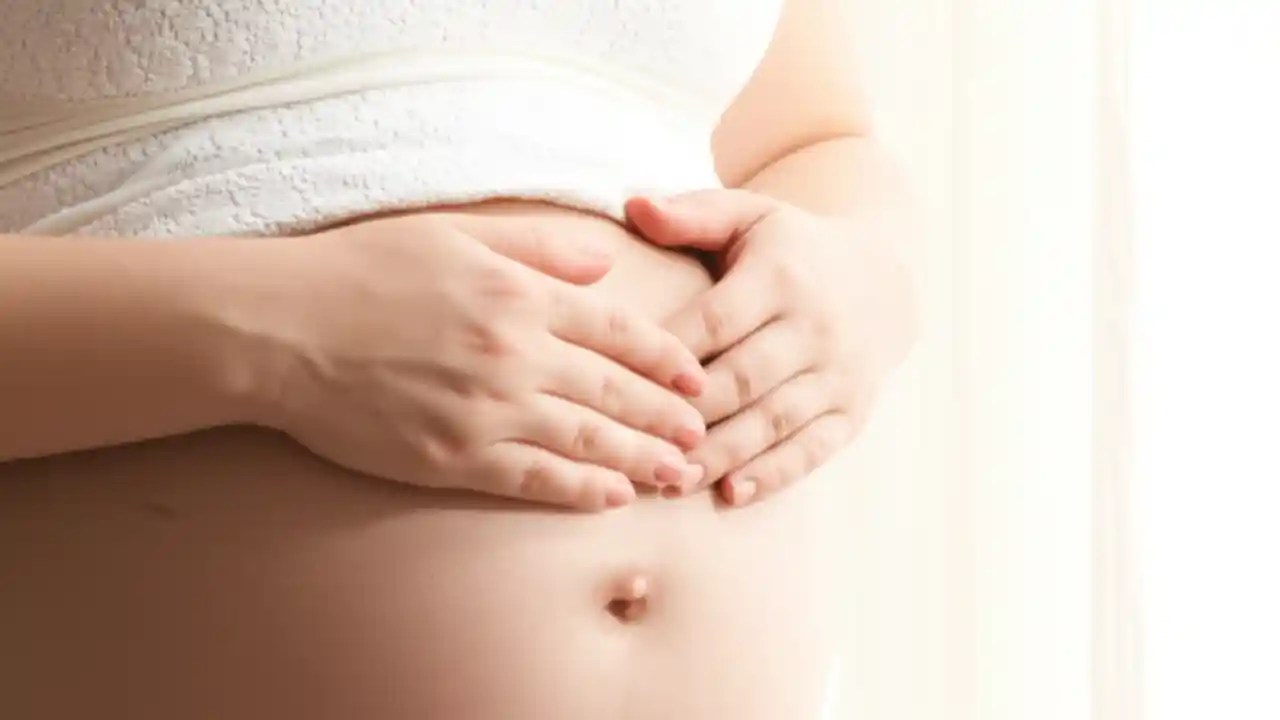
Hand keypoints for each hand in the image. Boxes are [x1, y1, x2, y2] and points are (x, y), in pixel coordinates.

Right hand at [239, 211, 707, 510]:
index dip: (663, 357)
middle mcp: (514, 353)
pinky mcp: (452, 457)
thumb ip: (536, 246)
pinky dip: (579, 490)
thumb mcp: (454, 231)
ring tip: (681, 475)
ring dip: (640, 459)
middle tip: (705, 434)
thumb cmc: (360, 269)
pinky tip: (613, 499)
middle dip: (666, 415)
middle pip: (613, 391)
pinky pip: (533, 479)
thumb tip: (603, 261)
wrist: (278, 328)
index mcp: (518, 294)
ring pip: (585, 440)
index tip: (695, 377)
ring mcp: (485, 410)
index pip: (616, 330)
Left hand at [626, 190, 914, 506]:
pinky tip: (732, 493)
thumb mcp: (749, 215)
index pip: (717, 319)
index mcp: (781, 275)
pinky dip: (775, 474)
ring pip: (776, 420)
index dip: (672, 354)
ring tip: (672, 479)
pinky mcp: (853, 410)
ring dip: (723, 454)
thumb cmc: (790, 249)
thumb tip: (632, 203)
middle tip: (637, 445)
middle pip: (744, 378)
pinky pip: (814, 449)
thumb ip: (691, 214)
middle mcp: (815, 326)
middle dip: (691, 416)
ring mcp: (838, 373)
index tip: (622, 380)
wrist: (883, 279)